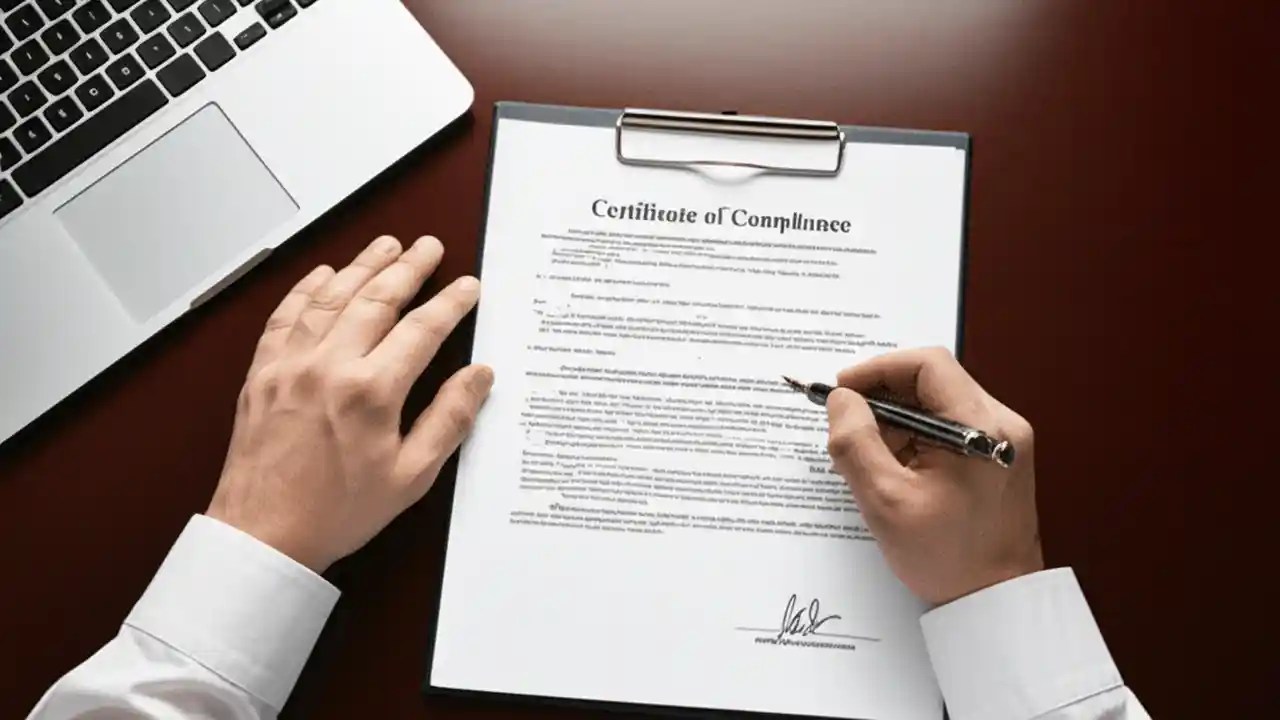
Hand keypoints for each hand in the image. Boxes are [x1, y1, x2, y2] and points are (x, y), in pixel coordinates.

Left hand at [207, 236, 492, 572]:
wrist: (262, 536)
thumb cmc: (337, 513)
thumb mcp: (411, 476)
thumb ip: (449, 419)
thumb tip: (479, 376)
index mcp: (371, 392)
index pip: (422, 330)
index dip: (450, 303)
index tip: (467, 286)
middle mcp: (329, 366)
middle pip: (376, 299)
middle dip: (408, 267)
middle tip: (430, 247)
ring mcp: (290, 365)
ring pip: (331, 297)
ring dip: (361, 266)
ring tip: (386, 244)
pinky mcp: (262, 373)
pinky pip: (286, 316)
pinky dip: (306, 289)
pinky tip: (323, 274)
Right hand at [826, 348, 1041, 604]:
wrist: (998, 602)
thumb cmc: (949, 558)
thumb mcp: (886, 501)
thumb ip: (856, 443)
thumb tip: (841, 400)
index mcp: (981, 427)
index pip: (926, 365)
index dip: (877, 369)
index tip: (842, 392)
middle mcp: (1001, 424)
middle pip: (931, 382)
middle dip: (881, 399)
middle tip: (846, 428)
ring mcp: (1003, 440)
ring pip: (936, 405)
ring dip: (895, 421)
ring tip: (866, 458)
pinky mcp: (997, 457)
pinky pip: (948, 428)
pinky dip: (914, 439)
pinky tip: (892, 469)